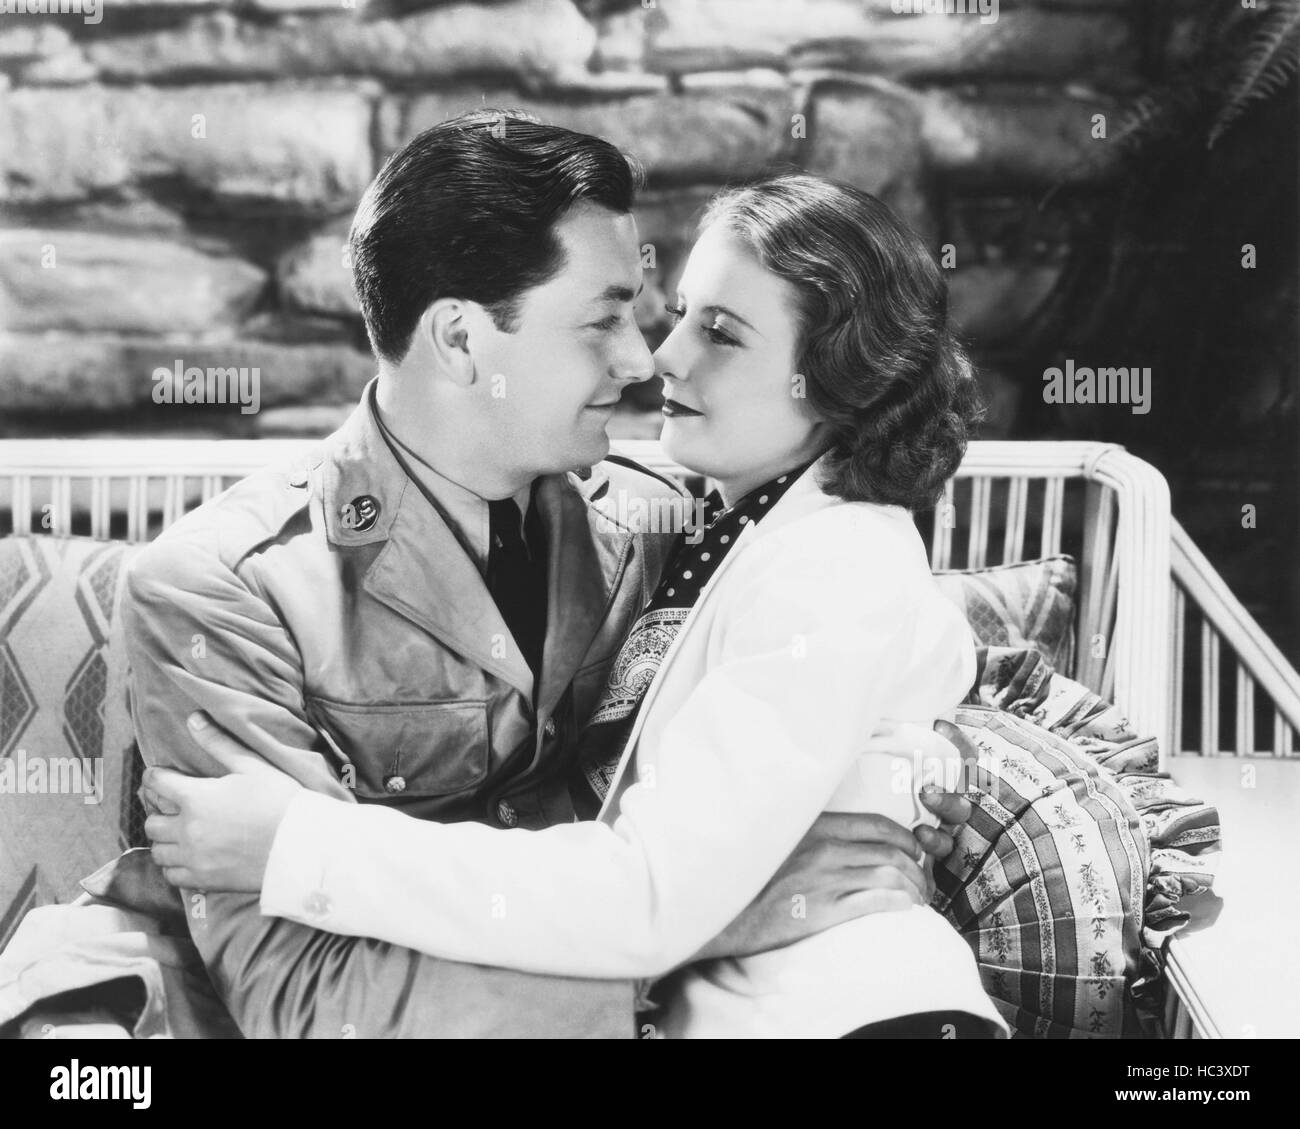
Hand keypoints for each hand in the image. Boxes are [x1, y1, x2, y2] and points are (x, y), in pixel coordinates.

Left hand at [142, 712, 302, 892]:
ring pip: (158, 850)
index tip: (159, 776)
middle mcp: (187, 829)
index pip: (157, 784)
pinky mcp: (203, 880)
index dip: (154, 777)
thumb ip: (218, 743)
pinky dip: (173, 865)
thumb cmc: (280, 800)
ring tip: (180, 832)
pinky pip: (171, 875)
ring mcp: (193, 857)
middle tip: (174, 807)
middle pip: (151, 821)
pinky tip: (188, 856)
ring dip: (164, 840)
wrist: (302, 844)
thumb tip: (193, 719)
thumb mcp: (251, 765)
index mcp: (196, 797)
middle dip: (160, 811)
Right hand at [694, 720, 974, 961]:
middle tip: (923, 881)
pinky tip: (905, 909)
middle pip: (891, 851)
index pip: (877, 825)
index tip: (914, 850)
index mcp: (814, 825)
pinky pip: (876, 902)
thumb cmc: (746, 874)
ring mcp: (824, 879)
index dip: (906, 838)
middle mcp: (823, 848)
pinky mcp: (822, 911)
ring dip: (915, 887)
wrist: (717, 907)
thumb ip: (808, 830)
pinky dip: (900, 903)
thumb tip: (838, 835)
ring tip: (918, 899)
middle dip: (918, 867)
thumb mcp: (777, 837)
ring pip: (891, 875)